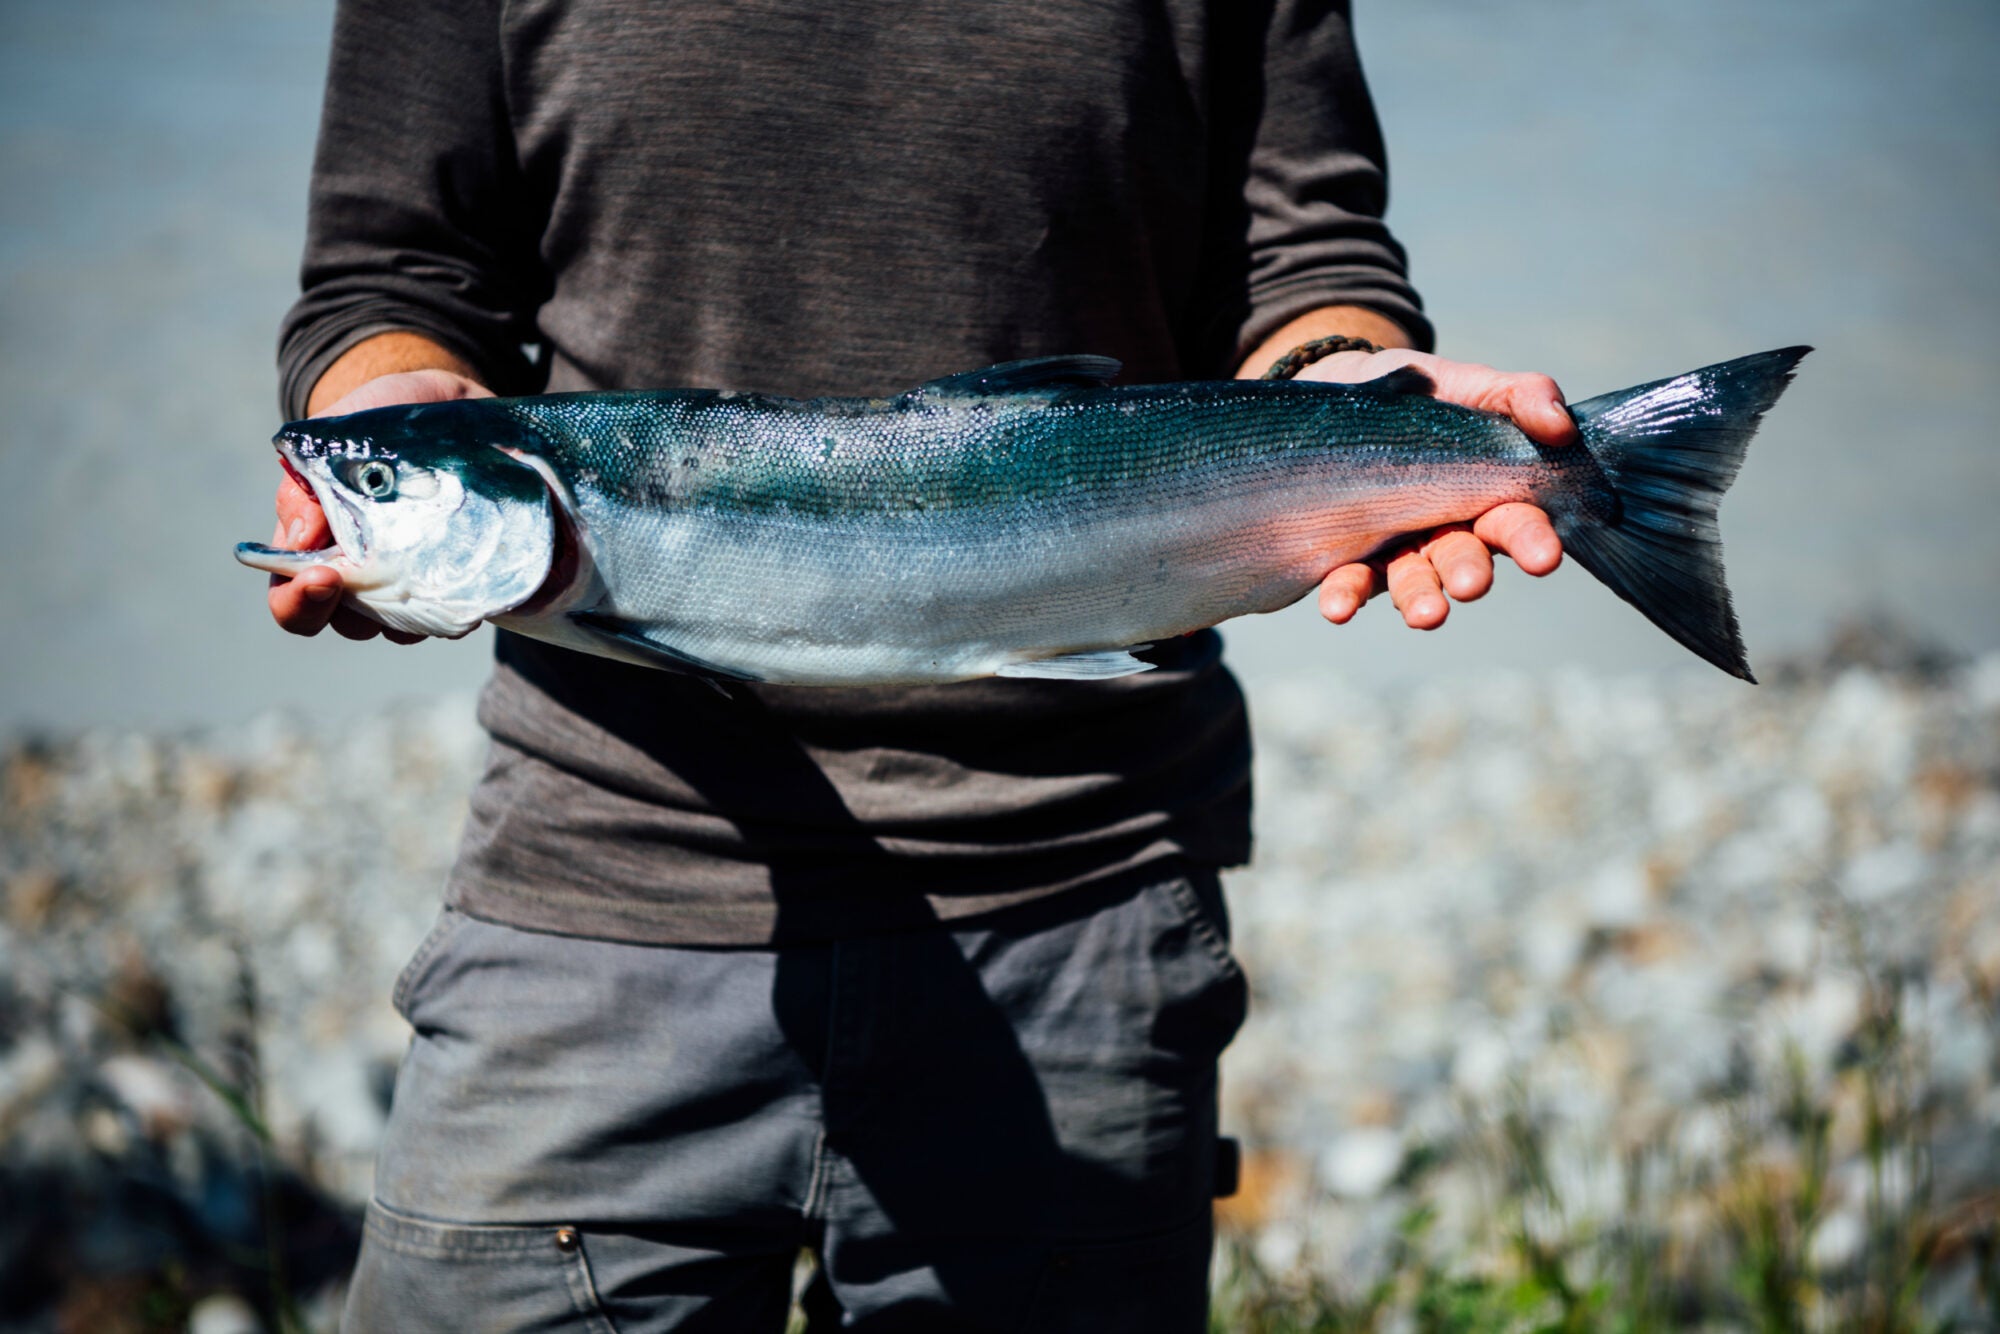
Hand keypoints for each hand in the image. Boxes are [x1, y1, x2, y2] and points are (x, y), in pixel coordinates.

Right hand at [266, 368, 492, 640]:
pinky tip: (476, 573)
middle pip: (350, 624)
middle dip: (357, 613)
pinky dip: (467, 599)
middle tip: (378, 581)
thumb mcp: (329, 441)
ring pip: (407, 627)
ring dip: (416, 610)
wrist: (438, 406)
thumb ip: (306, 484)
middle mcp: (362, 578)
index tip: (323, 575)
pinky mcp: (459, 576)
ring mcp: (411, 581)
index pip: (292, 600)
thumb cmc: (369, 426)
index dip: (298, 602)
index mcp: (315, 551)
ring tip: (432, 570)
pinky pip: (461, 608)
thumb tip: (300, 539)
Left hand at [1297, 348, 1573, 629]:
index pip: (1515, 522)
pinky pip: (1350, 582)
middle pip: (1465, 557)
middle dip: (1470, 572)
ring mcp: (1399, 550)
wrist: (1338, 391)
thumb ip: (1519, 396)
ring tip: (1425, 615)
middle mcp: (1445, 531)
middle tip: (1470, 584)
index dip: (1531, 539)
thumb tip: (1561, 424)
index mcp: (1485, 495)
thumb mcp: (1469, 383)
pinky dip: (1345, 596)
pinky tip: (1338, 610)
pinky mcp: (1351, 560)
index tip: (1544, 557)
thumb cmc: (1416, 393)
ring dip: (1419, 598)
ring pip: (1413, 580)